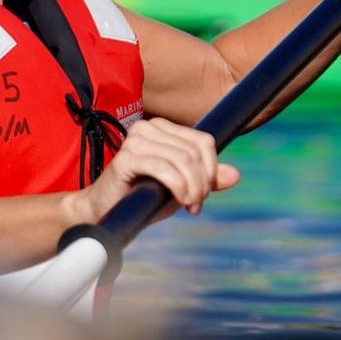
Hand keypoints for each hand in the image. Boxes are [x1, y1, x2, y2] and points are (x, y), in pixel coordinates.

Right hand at [79, 118, 238, 222]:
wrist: (104, 211)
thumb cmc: (141, 196)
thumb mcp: (181, 187)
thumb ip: (206, 179)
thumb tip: (235, 175)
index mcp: (163, 128)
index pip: (203, 141)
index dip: (212, 168)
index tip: (205, 193)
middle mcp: (148, 128)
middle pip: (195, 152)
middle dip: (202, 182)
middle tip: (196, 203)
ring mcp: (135, 140)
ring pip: (183, 160)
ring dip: (193, 187)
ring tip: (189, 205)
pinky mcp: (125, 158)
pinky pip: (164, 168)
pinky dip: (178, 186)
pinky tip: (180, 200)